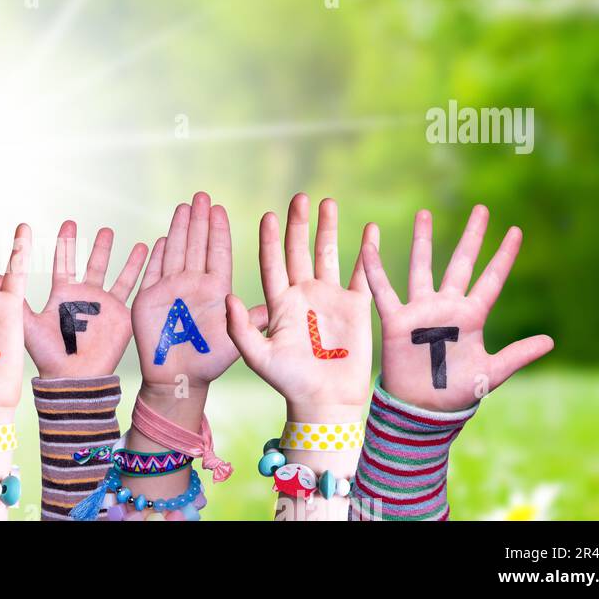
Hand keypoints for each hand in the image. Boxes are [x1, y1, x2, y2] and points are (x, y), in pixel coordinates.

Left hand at [0, 221, 146, 378]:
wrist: (73, 379)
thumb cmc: (48, 355)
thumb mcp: (29, 325)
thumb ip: (16, 300)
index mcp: (63, 295)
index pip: (65, 262)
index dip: (67, 243)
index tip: (70, 222)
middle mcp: (85, 297)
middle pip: (95, 265)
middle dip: (101, 248)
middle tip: (106, 229)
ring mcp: (105, 306)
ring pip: (119, 276)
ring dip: (129, 259)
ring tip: (140, 243)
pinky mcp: (121, 316)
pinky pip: (136, 291)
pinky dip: (146, 274)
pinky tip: (154, 261)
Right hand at [130, 192, 237, 419]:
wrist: (178, 379)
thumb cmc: (209, 363)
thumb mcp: (237, 343)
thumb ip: (250, 323)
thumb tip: (273, 307)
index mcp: (214, 289)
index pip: (217, 253)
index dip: (217, 231)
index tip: (219, 209)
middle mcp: (193, 284)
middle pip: (196, 245)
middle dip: (198, 220)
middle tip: (202, 195)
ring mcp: (170, 289)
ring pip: (175, 251)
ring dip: (179, 229)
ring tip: (184, 206)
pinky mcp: (149, 298)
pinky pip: (153, 271)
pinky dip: (156, 254)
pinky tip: (162, 237)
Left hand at [226, 193, 378, 421]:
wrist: (325, 401)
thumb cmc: (289, 383)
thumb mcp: (258, 357)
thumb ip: (241, 329)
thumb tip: (228, 297)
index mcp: (279, 303)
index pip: (272, 263)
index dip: (270, 240)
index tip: (268, 215)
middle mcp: (302, 295)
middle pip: (299, 251)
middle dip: (299, 225)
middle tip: (299, 197)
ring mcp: (329, 298)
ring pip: (327, 255)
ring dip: (327, 229)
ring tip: (327, 203)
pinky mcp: (356, 307)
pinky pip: (362, 272)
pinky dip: (367, 250)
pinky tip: (370, 229)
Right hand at [362, 205, 553, 410]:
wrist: (422, 409)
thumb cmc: (457, 393)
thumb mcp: (492, 373)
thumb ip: (518, 354)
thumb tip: (551, 341)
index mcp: (472, 317)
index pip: (491, 280)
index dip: (504, 256)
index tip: (516, 231)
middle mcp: (448, 308)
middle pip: (461, 263)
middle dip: (472, 236)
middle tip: (482, 208)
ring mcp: (422, 311)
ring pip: (422, 267)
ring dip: (423, 241)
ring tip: (424, 213)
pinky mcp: (396, 321)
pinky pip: (384, 290)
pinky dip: (375, 268)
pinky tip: (370, 244)